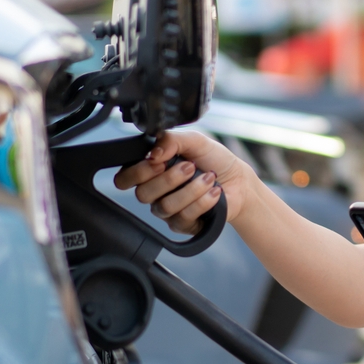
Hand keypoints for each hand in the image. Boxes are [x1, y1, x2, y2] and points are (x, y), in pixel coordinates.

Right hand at [113, 131, 252, 233]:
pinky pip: (183, 217)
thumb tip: (153, 153)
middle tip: (190, 166)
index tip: (160, 161)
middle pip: (142, 194)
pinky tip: (214, 193)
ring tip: (209, 178)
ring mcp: (167, 210)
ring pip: (165, 206)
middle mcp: (154, 192)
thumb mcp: (194, 140)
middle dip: (170, 178)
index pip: (124, 178)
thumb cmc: (214, 159)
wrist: (238, 180)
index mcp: (150, 170)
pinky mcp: (182, 225)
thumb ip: (170, 139)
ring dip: (191, 189)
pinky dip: (202, 202)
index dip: (138, 172)